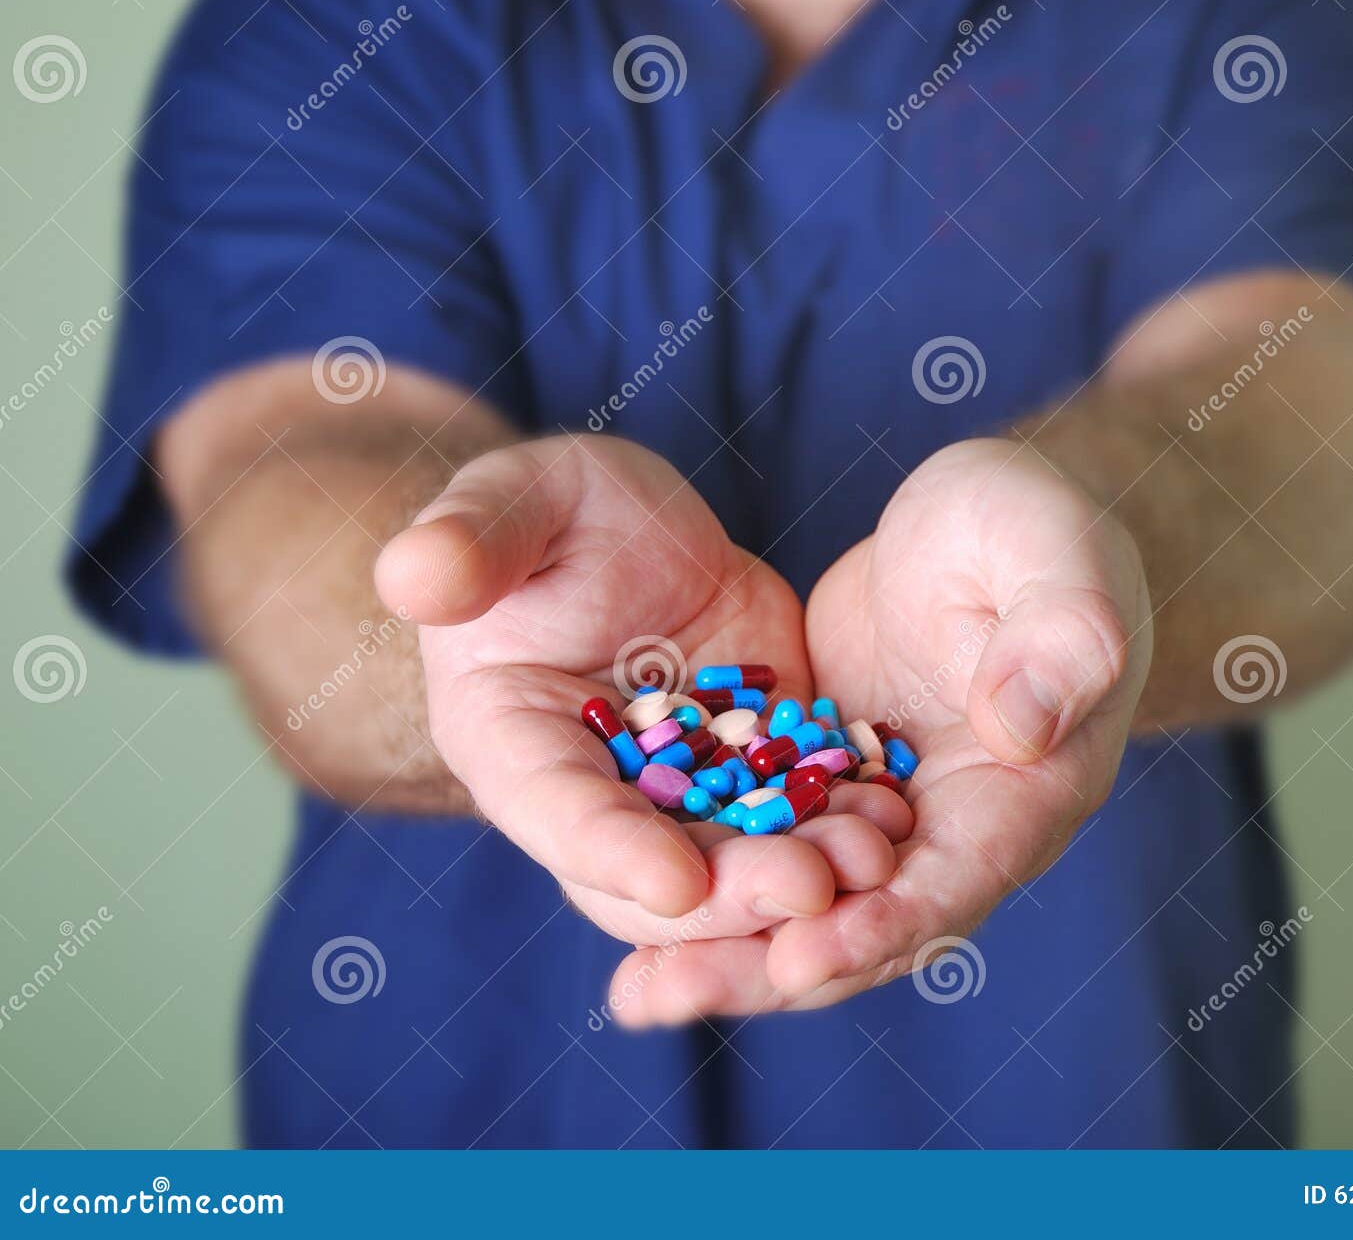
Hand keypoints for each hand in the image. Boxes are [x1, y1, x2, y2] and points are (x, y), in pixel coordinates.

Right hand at [375, 434, 911, 950]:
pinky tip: (900, 823)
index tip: (677, 880)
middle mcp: (596, 795)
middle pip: (656, 874)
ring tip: (874, 856)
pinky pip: (798, 820)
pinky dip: (843, 831)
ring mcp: (682, 796)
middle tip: (811, 886)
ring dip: (800, 880)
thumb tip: (412, 575)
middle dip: (732, 893)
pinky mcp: (756, 776)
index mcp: (513, 741)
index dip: (610, 854)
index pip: (556, 812)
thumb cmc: (554, 511)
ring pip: (736, 865)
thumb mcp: (521, 497)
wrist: (636, 533)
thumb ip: (473, 536)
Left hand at [606, 438, 1150, 1019]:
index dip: (882, 925)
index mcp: (1029, 790)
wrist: (982, 520)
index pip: (957, 879)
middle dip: (769, 966)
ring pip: (810, 900)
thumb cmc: (1038, 523)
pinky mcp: (826, 781)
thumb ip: (1060, 636)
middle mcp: (957, 826)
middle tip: (663, 996)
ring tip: (631, 993)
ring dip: (728, 946)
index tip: (798, 956)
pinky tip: (634, 897)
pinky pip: (770, 845)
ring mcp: (887, 810)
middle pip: (868, 922)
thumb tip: (1023, 731)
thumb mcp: (1056, 553)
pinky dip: (714, 876)